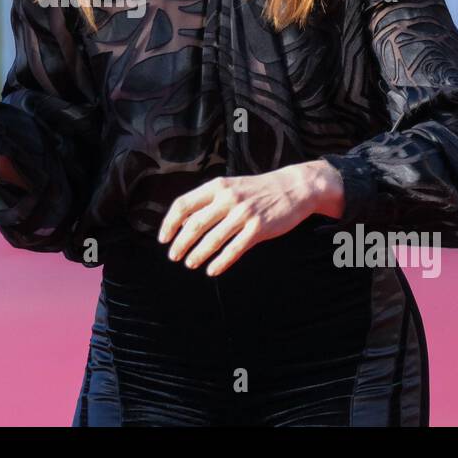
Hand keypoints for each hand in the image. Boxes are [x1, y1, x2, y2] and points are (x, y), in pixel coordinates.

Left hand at [157, 160, 343, 276]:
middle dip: (181, 243)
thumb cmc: (257, 190)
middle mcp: (228, 199)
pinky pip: (235, 249)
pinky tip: (212, 270)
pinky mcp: (259, 228)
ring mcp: (244, 214)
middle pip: (195, 224)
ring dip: (198, 254)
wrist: (294, 188)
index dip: (170, 223)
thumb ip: (208, 202)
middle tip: (174, 256)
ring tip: (190, 264)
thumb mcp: (230, 187)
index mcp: (217, 187)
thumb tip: (183, 223)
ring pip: (213, 239)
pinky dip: (221, 262)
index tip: (163, 238)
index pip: (183, 204)